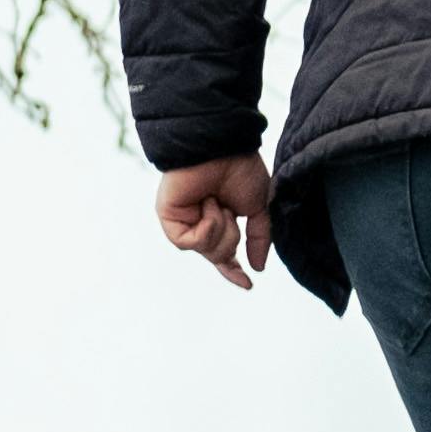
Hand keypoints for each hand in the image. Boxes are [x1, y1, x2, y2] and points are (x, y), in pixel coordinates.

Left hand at [157, 151, 274, 290]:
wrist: (222, 147)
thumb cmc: (240, 168)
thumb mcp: (259, 207)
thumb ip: (260, 238)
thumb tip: (258, 267)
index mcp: (221, 220)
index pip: (226, 253)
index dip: (235, 270)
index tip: (248, 284)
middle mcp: (200, 223)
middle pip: (220, 255)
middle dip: (231, 237)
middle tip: (230, 209)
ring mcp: (184, 221)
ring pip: (208, 250)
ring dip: (222, 227)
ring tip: (216, 200)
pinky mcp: (169, 219)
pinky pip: (192, 241)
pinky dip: (207, 225)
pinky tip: (207, 204)